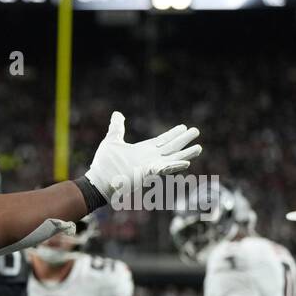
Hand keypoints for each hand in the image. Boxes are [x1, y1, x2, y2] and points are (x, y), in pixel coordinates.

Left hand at [84, 112, 201, 207]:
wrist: (97, 181)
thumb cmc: (103, 164)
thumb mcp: (112, 141)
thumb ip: (117, 127)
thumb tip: (117, 114)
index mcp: (143, 150)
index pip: (162, 141)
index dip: (173, 134)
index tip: (184, 126)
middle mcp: (149, 158)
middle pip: (171, 147)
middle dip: (184, 140)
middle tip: (196, 131)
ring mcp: (149, 166)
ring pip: (172, 159)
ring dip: (185, 154)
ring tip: (198, 148)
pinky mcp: (146, 174)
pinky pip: (163, 170)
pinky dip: (174, 166)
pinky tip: (186, 163)